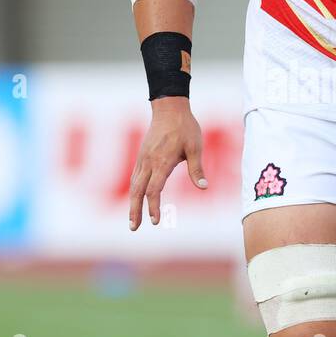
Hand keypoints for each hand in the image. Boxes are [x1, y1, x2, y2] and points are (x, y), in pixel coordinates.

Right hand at [128, 97, 206, 229]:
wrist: (169, 108)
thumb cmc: (185, 127)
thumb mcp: (195, 147)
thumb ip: (197, 169)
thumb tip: (204, 188)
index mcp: (162, 162)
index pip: (154, 190)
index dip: (153, 207)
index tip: (155, 221)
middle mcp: (148, 162)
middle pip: (137, 191)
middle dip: (134, 210)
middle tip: (133, 228)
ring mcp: (143, 158)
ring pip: (134, 185)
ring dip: (132, 203)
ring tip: (132, 220)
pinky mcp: (142, 155)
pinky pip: (135, 176)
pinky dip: (134, 190)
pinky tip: (135, 199)